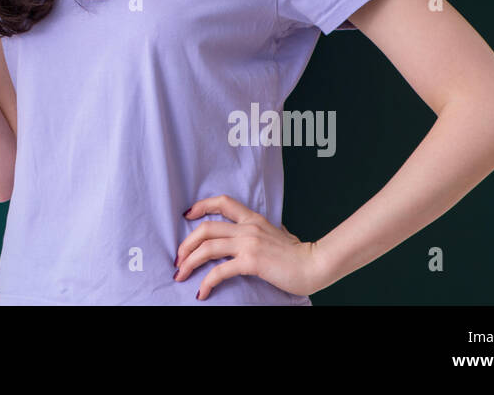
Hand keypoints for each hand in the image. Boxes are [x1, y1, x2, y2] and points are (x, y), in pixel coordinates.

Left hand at [173, 194, 326, 300]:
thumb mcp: (278, 235)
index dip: (201, 206)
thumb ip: (264, 232)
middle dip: (186, 243)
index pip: (222, 202)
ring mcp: (249, 243)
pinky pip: (220, 270)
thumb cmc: (298, 254)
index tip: (187, 215)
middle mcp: (248, 227)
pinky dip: (206, 281)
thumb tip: (257, 236)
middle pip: (205, 227)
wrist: (315, 265)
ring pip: (207, 247)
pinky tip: (201, 292)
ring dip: (189, 261)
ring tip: (180, 274)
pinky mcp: (251, 261)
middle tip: (178, 258)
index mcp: (253, 218)